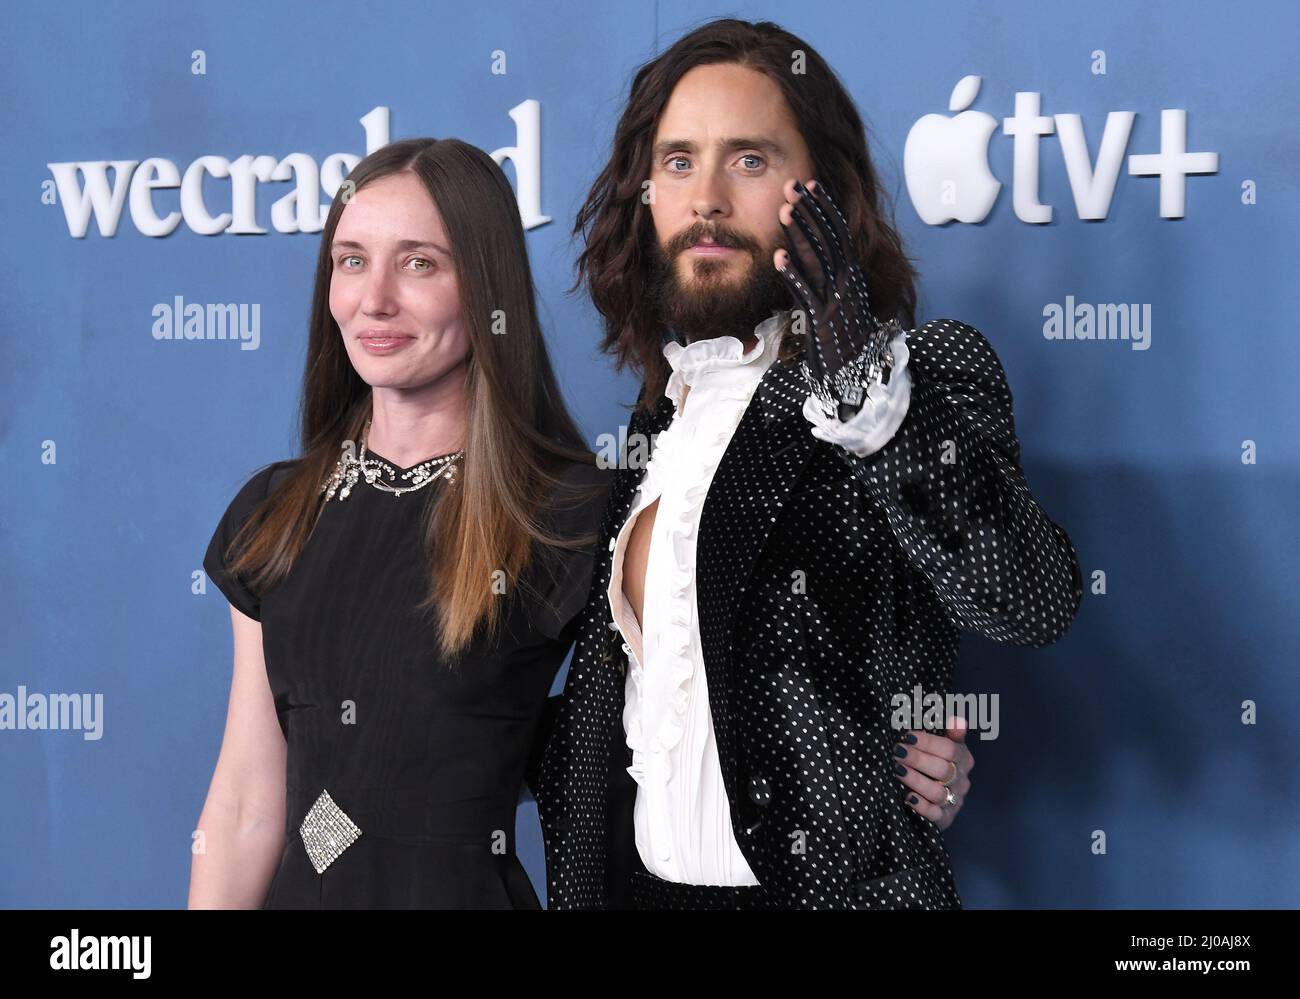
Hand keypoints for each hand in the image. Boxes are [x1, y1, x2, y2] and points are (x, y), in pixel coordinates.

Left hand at [773, 178, 896, 420]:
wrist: (858, 370)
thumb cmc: (843, 333)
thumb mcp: (837, 296)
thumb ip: (824, 274)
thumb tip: (804, 249)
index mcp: (851, 273)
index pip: (839, 231)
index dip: (825, 206)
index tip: (811, 182)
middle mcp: (846, 281)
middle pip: (827, 238)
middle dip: (809, 210)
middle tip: (791, 184)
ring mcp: (836, 299)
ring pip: (818, 260)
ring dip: (800, 234)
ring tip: (784, 210)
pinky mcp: (823, 320)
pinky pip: (806, 293)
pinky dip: (793, 274)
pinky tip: (778, 257)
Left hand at [891, 716, 973, 830]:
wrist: (937, 796)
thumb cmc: (936, 762)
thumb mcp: (943, 745)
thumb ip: (950, 733)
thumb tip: (957, 720)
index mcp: (963, 759)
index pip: (950, 749)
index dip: (929, 743)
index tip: (908, 736)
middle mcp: (961, 780)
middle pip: (942, 770)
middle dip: (917, 760)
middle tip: (897, 752)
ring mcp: (955, 800)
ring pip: (937, 792)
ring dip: (915, 780)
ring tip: (898, 770)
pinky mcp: (945, 818)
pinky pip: (935, 814)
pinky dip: (921, 806)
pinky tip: (908, 797)